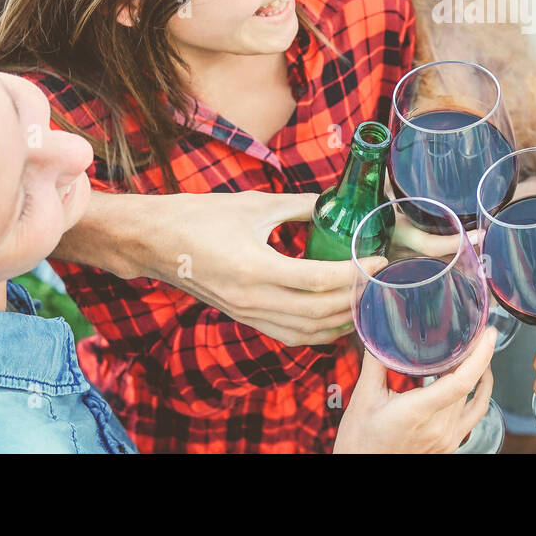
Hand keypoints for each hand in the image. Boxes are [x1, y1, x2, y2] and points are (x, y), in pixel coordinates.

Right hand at [136, 191, 384, 346]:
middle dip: (356, 298)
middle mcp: (252, 298)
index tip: (378, 260)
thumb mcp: (254, 204)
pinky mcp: (244, 318)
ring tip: (366, 300)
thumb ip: (299, 206)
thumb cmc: (200, 217)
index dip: (354, 273)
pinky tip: (337, 317)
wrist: (154, 242)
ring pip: (306, 330)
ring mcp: (247, 313)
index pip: (319, 280)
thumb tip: (335, 201)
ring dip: (341, 320)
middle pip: (319, 312)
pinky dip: (318, 331)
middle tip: (380, 280)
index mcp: (255, 267)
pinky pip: (289, 334)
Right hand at [333, 328, 497, 452]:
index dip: (480, 356)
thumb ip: (376, 361)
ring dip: (474, 372)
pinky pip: (475, 415)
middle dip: (470, 356)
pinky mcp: (449, 445)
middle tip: (467, 333)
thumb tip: (379, 331)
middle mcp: (439, 428)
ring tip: (470, 351)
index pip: (461, 382)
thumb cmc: (360, 440)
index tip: (488, 334)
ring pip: (472, 398)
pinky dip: (479, 393)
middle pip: (467, 385)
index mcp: (418, 412)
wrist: (361, 468)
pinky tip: (478, 379)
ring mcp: (447, 439)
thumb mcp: (364, 396)